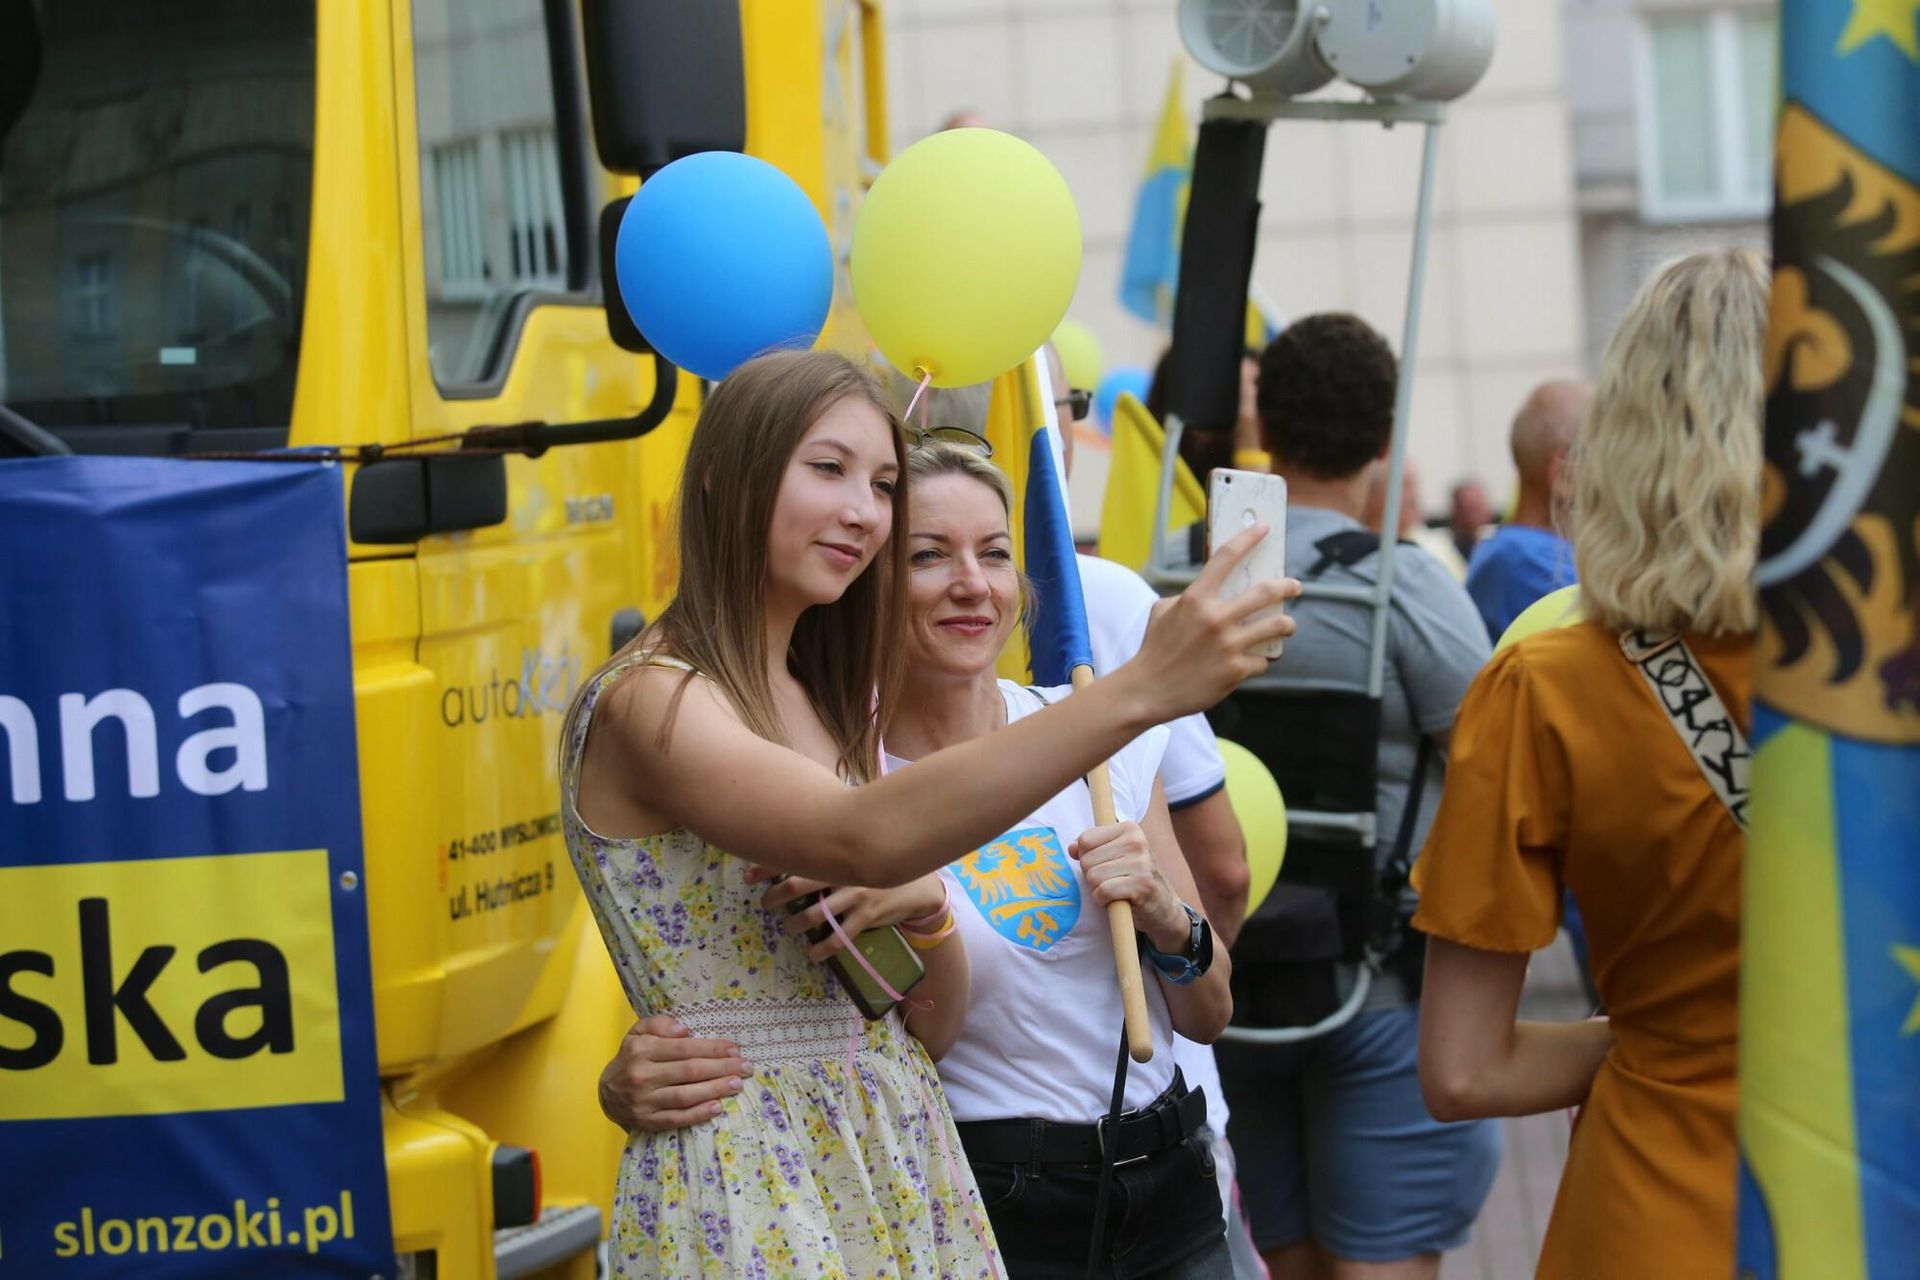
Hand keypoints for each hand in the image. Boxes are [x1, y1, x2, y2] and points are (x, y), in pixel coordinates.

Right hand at [598, 1016, 750, 1132]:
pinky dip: (698, 1114)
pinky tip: (717, 1107)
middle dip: (722, 1068)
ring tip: (737, 1084)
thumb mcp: (637, 1033)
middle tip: (746, 1067)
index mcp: (642, 1050)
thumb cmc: (631, 1058)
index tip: (735, 1048)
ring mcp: (644, 1101)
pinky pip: (677, 1118)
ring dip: (715, 1089)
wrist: (606, 1093)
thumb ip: (658, 1024)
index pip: (684, 1048)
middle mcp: (642, 1075)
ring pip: (686, 1095)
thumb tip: (683, 1029)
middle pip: (690, 1071)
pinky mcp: (647, 1121)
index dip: (712, 1048)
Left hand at [744, 866, 945, 961]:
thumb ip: (833, 853)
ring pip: (814, 913)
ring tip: (788, 928)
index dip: (769, 866)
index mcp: (838, 854)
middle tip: (764, 903)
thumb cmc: (882, 865)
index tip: (749, 876)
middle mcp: (843, 872)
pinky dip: (822, 948)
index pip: (797, 856)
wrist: (919, 885)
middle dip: (775, 895)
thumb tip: (797, 852)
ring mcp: (855, 895)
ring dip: (795, 923)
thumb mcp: (859, 853)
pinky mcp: (867, 916)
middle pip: (798, 883)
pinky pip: (839, 937)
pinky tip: (812, 954)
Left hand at [1070, 821, 1187, 953]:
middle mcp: (1137, 841)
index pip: (1085, 840)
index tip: (1105, 865)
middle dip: (1093, 875)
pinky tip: (1117, 901)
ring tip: (1116, 890)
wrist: (1162, 906)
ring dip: (1098, 890)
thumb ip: (1090, 848)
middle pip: (1087, 860)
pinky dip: (1103, 901)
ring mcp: (1142, 863)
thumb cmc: (1132, 879)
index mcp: (1129, 829)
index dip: (1087, 857)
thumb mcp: (1112, 857)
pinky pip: (1103, 892)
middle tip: (1113, 881)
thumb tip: (1071, 848)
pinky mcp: (1142, 885)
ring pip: (1093, 876)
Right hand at [1124, 524, 1301, 719]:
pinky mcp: (1235, 671)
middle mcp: (1215, 618)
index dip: (1247, 538)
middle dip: (1287, 586)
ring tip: (1287, 625)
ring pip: (1276, 627)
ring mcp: (1228, 645)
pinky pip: (1262, 660)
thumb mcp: (1161, 612)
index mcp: (1195, 599)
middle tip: (1295, 585)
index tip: (1263, 528)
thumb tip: (1209, 591)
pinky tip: (1256, 661)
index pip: (1225, 558)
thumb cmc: (1154, 649)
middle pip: (1265, 592)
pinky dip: (1261, 660)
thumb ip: (1186, 597)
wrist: (1148, 690)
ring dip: (1286, 624)